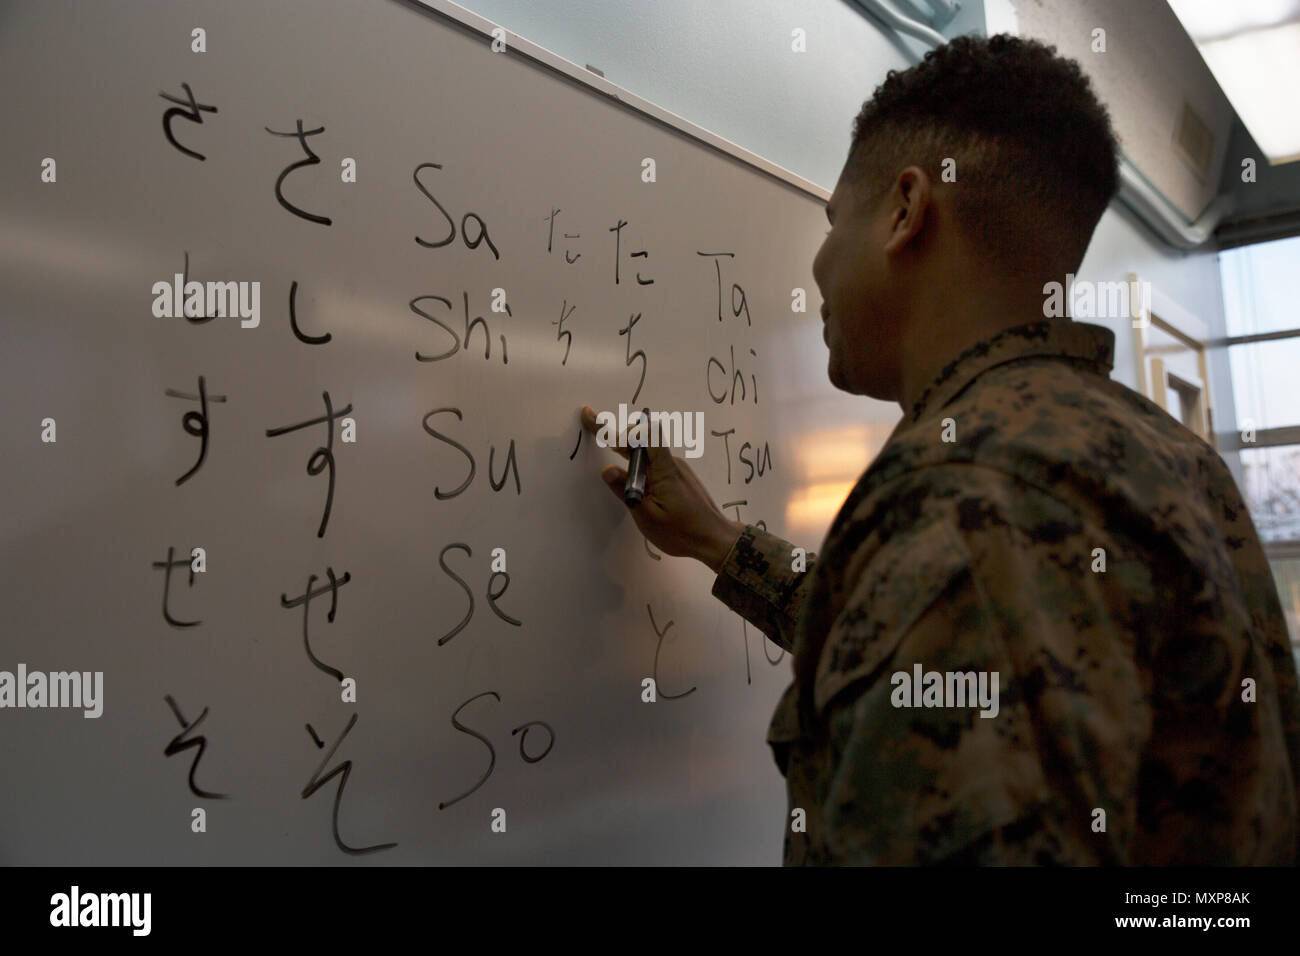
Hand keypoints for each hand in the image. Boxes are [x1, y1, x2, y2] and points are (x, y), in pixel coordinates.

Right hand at [580, 405, 742, 571]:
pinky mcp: (680, 479)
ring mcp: (678, 471)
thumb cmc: (682, 532)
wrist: (715, 539)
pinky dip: (643, 469)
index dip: (619, 427)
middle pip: (643, 442)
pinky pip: (657, 466)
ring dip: (632, 459)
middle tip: (601, 443)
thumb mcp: (647, 516)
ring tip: (623, 480)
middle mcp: (672, 464)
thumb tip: (607, 470)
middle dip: (620, 442)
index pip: (644, 435)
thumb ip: (625, 491)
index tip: (593, 418)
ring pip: (650, 456)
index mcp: (665, 469)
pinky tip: (640, 489)